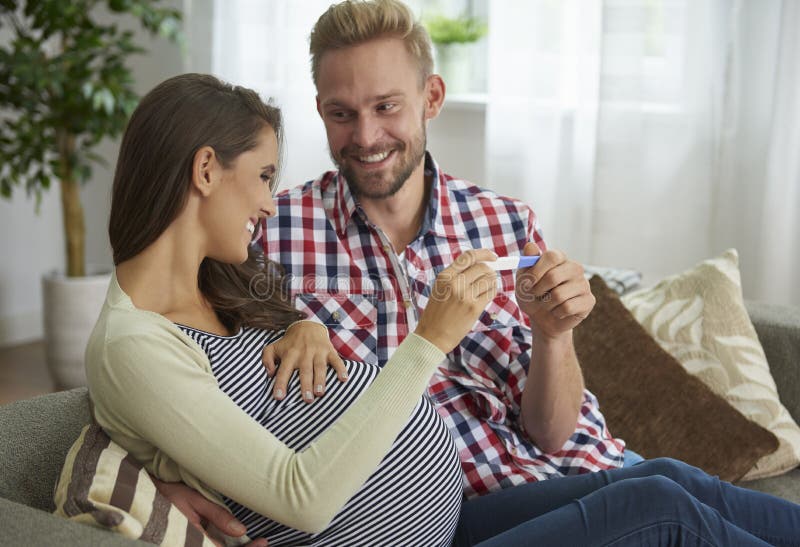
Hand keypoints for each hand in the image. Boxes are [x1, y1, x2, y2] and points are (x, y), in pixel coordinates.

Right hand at [151, 476, 267, 546]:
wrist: (144, 497)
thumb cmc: (169, 495)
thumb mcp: (195, 501)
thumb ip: (218, 516)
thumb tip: (241, 531)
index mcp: (192, 542)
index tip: (263, 543)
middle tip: (263, 544)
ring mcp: (188, 546)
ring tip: (253, 544)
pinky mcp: (187, 545)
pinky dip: (222, 546)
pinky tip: (235, 542)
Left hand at [262, 320, 346, 402]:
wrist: (308, 325)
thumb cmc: (289, 342)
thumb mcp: (273, 347)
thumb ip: (266, 359)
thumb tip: (269, 374)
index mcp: (289, 355)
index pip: (284, 371)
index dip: (281, 384)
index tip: (279, 397)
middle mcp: (304, 354)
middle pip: (305, 371)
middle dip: (306, 385)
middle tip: (307, 399)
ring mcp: (318, 352)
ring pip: (320, 367)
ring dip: (321, 380)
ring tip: (320, 393)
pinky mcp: (329, 350)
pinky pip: (336, 360)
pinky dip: (341, 369)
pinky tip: (344, 379)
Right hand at [415, 249, 497, 352]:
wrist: (433, 336)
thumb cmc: (436, 313)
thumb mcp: (440, 289)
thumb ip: (455, 276)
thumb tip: (479, 265)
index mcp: (444, 276)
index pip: (468, 256)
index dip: (484, 254)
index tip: (493, 257)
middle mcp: (455, 283)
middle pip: (482, 267)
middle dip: (489, 271)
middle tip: (488, 277)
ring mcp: (465, 296)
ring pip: (489, 279)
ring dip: (492, 282)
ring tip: (486, 288)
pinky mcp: (474, 308)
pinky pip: (491, 293)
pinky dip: (492, 292)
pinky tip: (486, 296)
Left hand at [515, 242, 594, 338]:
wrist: (542, 318)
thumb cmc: (532, 295)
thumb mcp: (524, 279)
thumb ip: (526, 263)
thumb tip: (529, 245)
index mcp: (560, 258)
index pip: (552, 256)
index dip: (536, 271)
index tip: (527, 283)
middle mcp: (575, 268)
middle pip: (553, 276)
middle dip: (538, 290)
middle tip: (536, 295)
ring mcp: (584, 284)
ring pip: (558, 295)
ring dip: (546, 304)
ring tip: (547, 304)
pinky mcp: (589, 300)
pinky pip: (567, 308)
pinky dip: (556, 313)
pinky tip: (558, 311)